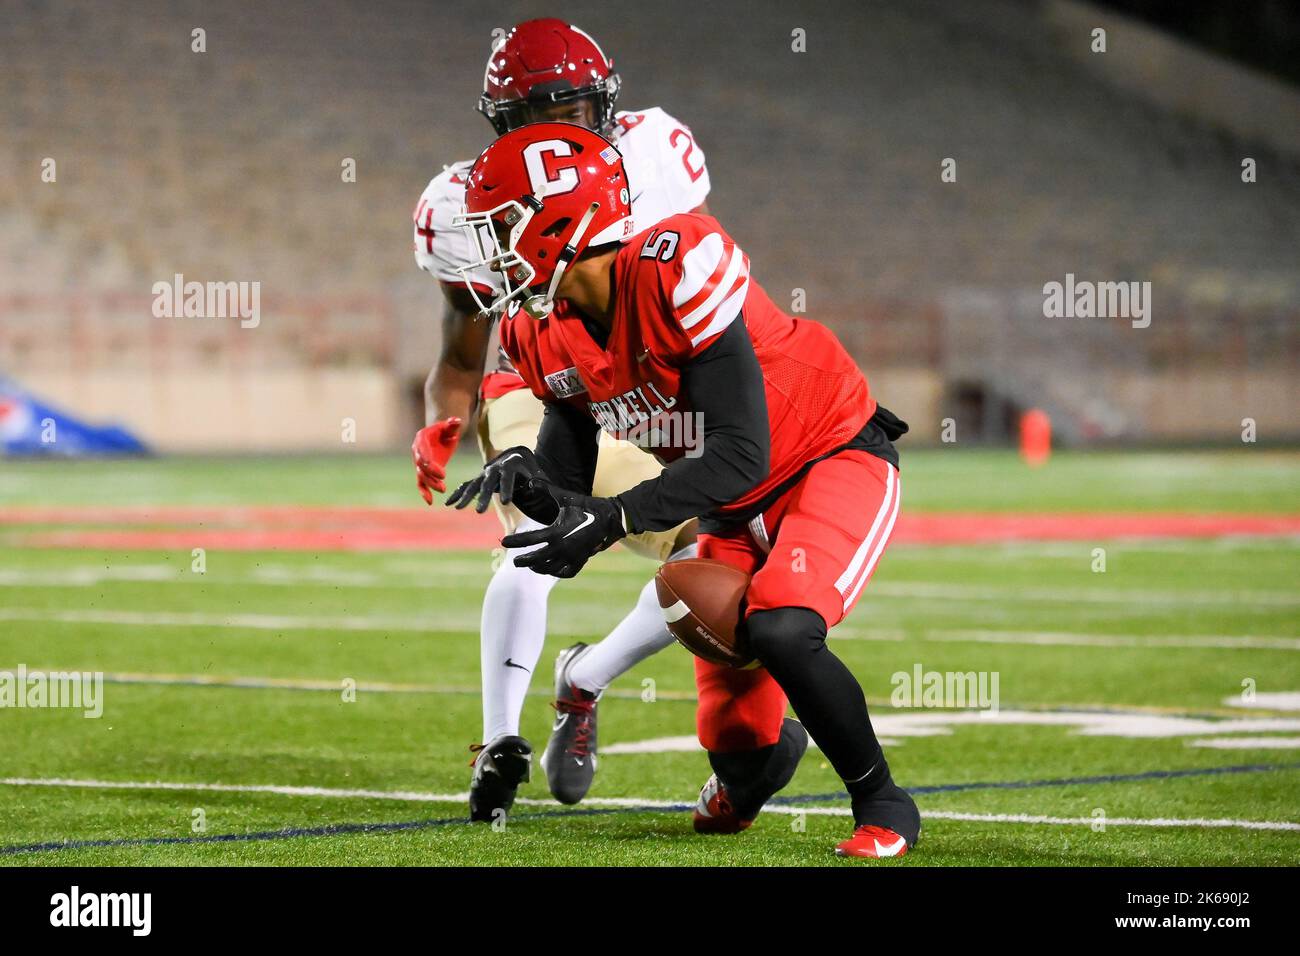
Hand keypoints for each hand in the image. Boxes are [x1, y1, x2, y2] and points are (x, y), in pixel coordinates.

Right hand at [412, 418, 462, 503]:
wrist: (441, 435)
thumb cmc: (446, 430)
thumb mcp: (450, 426)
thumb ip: (452, 424)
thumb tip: (457, 420)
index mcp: (421, 438)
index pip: (422, 451)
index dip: (429, 462)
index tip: (440, 471)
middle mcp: (417, 451)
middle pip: (421, 465)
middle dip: (431, 474)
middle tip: (442, 480)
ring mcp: (419, 463)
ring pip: (422, 476)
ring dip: (430, 484)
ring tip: (443, 489)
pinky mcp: (424, 472)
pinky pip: (421, 483)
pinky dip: (424, 492)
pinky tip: (430, 502)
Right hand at [446, 446, 547, 514]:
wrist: (517, 457)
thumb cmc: (530, 470)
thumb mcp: (537, 475)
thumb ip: (538, 483)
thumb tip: (533, 486)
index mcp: (511, 465)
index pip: (508, 477)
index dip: (507, 489)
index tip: (505, 502)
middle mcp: (495, 468)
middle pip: (488, 483)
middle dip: (483, 497)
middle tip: (480, 512)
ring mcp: (485, 473)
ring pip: (474, 484)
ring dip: (465, 496)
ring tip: (459, 509)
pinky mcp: (479, 478)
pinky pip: (466, 485)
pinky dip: (457, 493)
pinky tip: (449, 504)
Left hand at [501, 491, 625, 577]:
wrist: (609, 519)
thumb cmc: (585, 506)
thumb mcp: (565, 497)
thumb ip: (546, 490)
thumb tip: (530, 482)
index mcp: (556, 532)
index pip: (529, 539)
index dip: (515, 541)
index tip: (504, 542)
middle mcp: (562, 547)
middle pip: (536, 559)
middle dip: (523, 561)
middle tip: (514, 560)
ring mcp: (572, 556)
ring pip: (549, 568)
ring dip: (538, 568)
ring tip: (530, 565)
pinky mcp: (581, 561)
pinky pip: (565, 572)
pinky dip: (556, 572)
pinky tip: (550, 569)